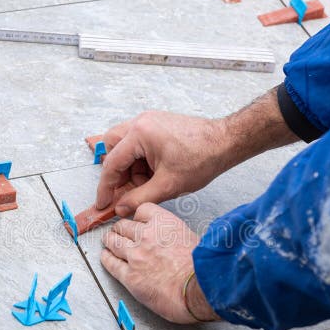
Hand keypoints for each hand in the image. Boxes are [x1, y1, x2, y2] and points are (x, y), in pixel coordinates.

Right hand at [95, 88, 298, 217]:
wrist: (226, 142)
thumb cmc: (202, 159)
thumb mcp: (168, 186)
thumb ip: (139, 199)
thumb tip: (120, 208)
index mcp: (139, 133)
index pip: (111, 163)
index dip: (105, 187)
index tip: (103, 203)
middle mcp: (141, 122)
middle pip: (113, 148)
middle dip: (116, 172)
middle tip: (124, 190)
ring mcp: (150, 121)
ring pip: (125, 146)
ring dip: (130, 167)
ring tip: (146, 183)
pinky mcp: (158, 125)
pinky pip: (139, 143)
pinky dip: (141, 160)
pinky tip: (154, 174)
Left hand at [101, 203, 218, 323]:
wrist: (200, 289)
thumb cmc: (202, 268)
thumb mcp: (192, 239)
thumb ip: (175, 235)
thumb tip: (172, 239)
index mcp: (164, 223)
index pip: (142, 210)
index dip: (138, 216)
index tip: (137, 221)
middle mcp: (146, 235)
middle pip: (123, 225)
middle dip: (120, 229)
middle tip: (119, 233)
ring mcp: (135, 255)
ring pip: (113, 241)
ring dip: (110, 241)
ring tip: (108, 242)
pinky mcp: (129, 276)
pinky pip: (111, 263)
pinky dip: (106, 259)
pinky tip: (106, 257)